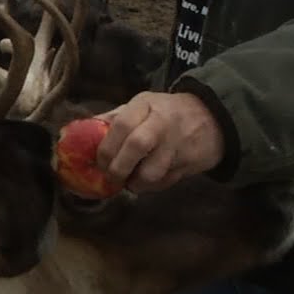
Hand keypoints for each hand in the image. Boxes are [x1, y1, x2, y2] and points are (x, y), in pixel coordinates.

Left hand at [94, 92, 224, 192]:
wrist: (212, 118)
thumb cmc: (166, 112)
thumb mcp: (142, 105)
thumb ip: (114, 118)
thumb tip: (81, 132)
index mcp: (146, 105)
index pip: (121, 124)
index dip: (106, 147)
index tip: (99, 162)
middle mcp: (162, 123)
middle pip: (136, 146)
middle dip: (118, 167)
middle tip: (111, 176)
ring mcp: (177, 145)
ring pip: (151, 173)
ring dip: (136, 183)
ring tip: (131, 181)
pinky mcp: (189, 164)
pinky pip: (164, 183)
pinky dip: (152, 187)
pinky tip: (148, 181)